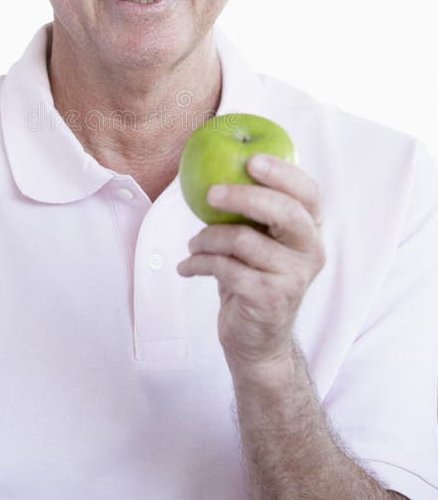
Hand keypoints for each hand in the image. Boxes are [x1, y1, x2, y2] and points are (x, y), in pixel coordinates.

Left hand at [177, 154, 324, 373]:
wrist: (257, 340)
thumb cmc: (253, 276)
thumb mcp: (259, 240)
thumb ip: (252, 209)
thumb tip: (216, 160)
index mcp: (311, 230)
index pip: (309, 193)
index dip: (284, 173)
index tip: (251, 159)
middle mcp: (311, 252)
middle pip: (284, 211)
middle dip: (244, 196)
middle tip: (211, 193)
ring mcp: (294, 277)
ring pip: (243, 240)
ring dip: (207, 238)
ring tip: (194, 243)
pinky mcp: (271, 299)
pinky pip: (226, 268)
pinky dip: (199, 262)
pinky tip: (187, 266)